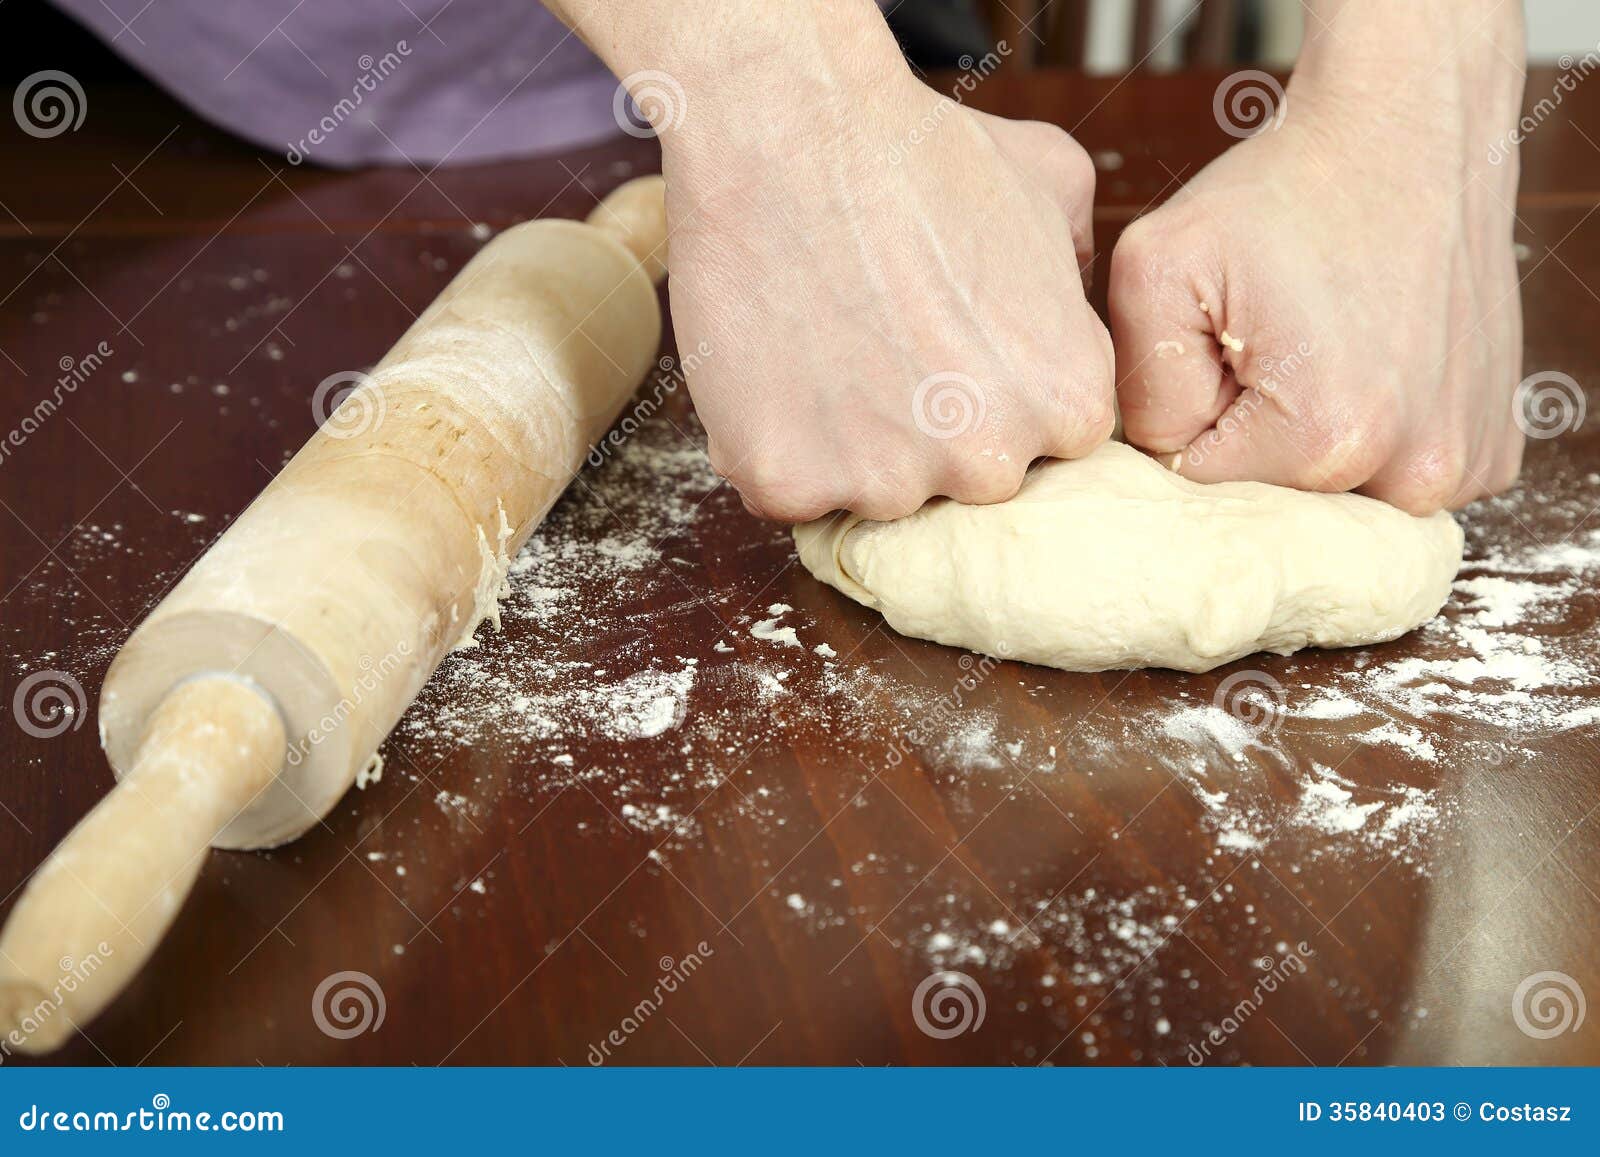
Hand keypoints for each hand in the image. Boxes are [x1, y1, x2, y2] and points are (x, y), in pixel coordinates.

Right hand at [556, 0, 1112, 521]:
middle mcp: (987, 462)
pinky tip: (774, 369)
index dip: (989, 398)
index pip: (1038, 446)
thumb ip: (1080, 270)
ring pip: (868, 491)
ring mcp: (884, 482)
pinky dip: (773, 444)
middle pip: (956, 481)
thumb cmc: (919, 149)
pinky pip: (787, 490)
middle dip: (923, 430)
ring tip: (821, 347)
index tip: (948, 353)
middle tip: (880, 346)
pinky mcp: (788, 481)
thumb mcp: (1055, 184)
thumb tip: (1068, 303)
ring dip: (845, 442)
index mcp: (1067, 405)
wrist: (793, 130)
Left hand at [1108, 4, 1525, 514]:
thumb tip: (1153, 460)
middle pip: (1269, 501)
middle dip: (1247, 433)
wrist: (1404, 134)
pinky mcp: (1488, 452)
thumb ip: (1135, 386)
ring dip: (1312, 441)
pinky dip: (1377, 439)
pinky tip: (1372, 367)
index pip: (1198, 481)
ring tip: (1327, 350)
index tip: (1224, 345)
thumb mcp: (1156, 268)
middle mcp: (1411, 473)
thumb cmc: (1280, 196)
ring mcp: (1460, 467)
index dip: (1193, 409)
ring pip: (1332, 497)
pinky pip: (1397, 479)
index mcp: (1323, 440)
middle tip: (1277, 341)